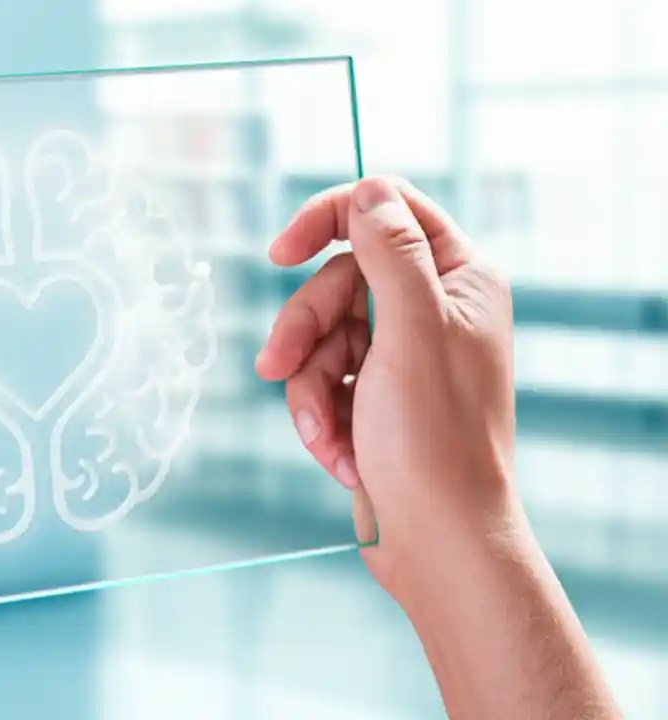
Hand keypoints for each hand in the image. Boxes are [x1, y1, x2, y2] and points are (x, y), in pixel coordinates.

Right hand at [257, 178, 618, 717]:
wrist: (437, 542)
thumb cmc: (434, 443)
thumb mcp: (409, 334)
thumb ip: (390, 253)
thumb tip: (369, 190)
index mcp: (459, 279)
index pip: (386, 210)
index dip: (328, 220)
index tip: (279, 252)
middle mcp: (434, 308)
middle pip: (338, 280)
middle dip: (304, 329)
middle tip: (278, 367)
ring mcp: (403, 354)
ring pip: (321, 334)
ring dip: (308, 385)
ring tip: (324, 434)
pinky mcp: (376, 395)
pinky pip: (322, 379)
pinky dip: (318, 415)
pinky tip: (338, 455)